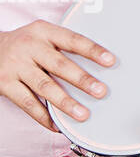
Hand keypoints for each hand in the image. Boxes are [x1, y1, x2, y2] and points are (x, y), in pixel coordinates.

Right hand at [0, 20, 114, 130]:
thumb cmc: (25, 43)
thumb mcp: (42, 34)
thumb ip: (63, 44)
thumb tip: (99, 62)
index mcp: (44, 31)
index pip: (72, 40)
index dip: (92, 51)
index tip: (111, 61)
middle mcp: (30, 47)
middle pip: (60, 65)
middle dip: (82, 80)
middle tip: (101, 91)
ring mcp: (16, 66)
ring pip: (44, 87)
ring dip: (65, 103)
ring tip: (83, 114)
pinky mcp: (4, 84)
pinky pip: (27, 104)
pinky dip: (43, 117)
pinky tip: (57, 125)